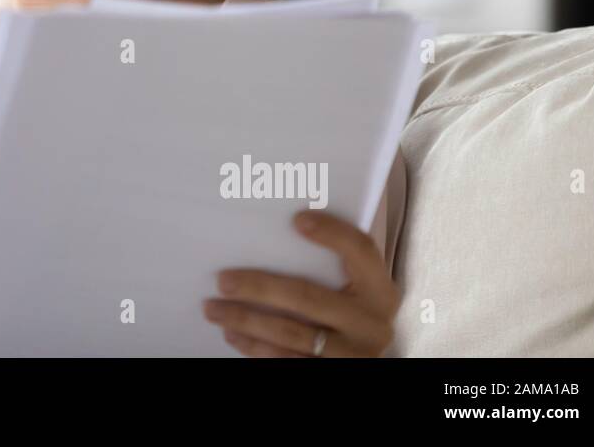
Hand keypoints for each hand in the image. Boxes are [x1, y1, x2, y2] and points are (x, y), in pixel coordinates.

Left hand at [201, 211, 399, 356]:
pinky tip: (232, 334)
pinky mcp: (332, 373)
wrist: (360, 355)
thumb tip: (278, 227)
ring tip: (213, 309)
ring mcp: (353, 355)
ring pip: (292, 335)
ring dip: (246, 321)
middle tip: (223, 280)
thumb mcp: (351, 286)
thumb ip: (327, 262)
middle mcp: (372, 324)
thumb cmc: (347, 307)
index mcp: (380, 290)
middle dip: (259, 287)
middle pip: (309, 298)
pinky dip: (255, 348)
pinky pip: (287, 361)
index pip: (361, 251)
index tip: (298, 220)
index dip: (333, 234)